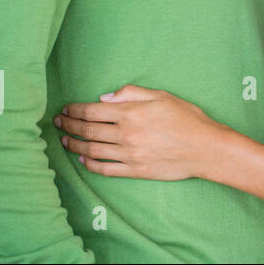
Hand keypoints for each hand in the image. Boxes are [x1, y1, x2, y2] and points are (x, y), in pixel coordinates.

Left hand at [54, 84, 221, 180]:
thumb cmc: (188, 119)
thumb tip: (105, 98)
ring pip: (92, 150)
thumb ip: (133, 93)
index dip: (74, 110)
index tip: (65, 109)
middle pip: (87, 130)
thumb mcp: (163, 96)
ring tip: (65, 139)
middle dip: (68, 125)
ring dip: (74, 144)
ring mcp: (129, 155)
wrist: (206, 148)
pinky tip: (83, 159)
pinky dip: (90, 164)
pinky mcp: (134, 171)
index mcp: (131, 113)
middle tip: (57, 122)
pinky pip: (105, 169)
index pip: (92, 111)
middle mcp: (126, 135)